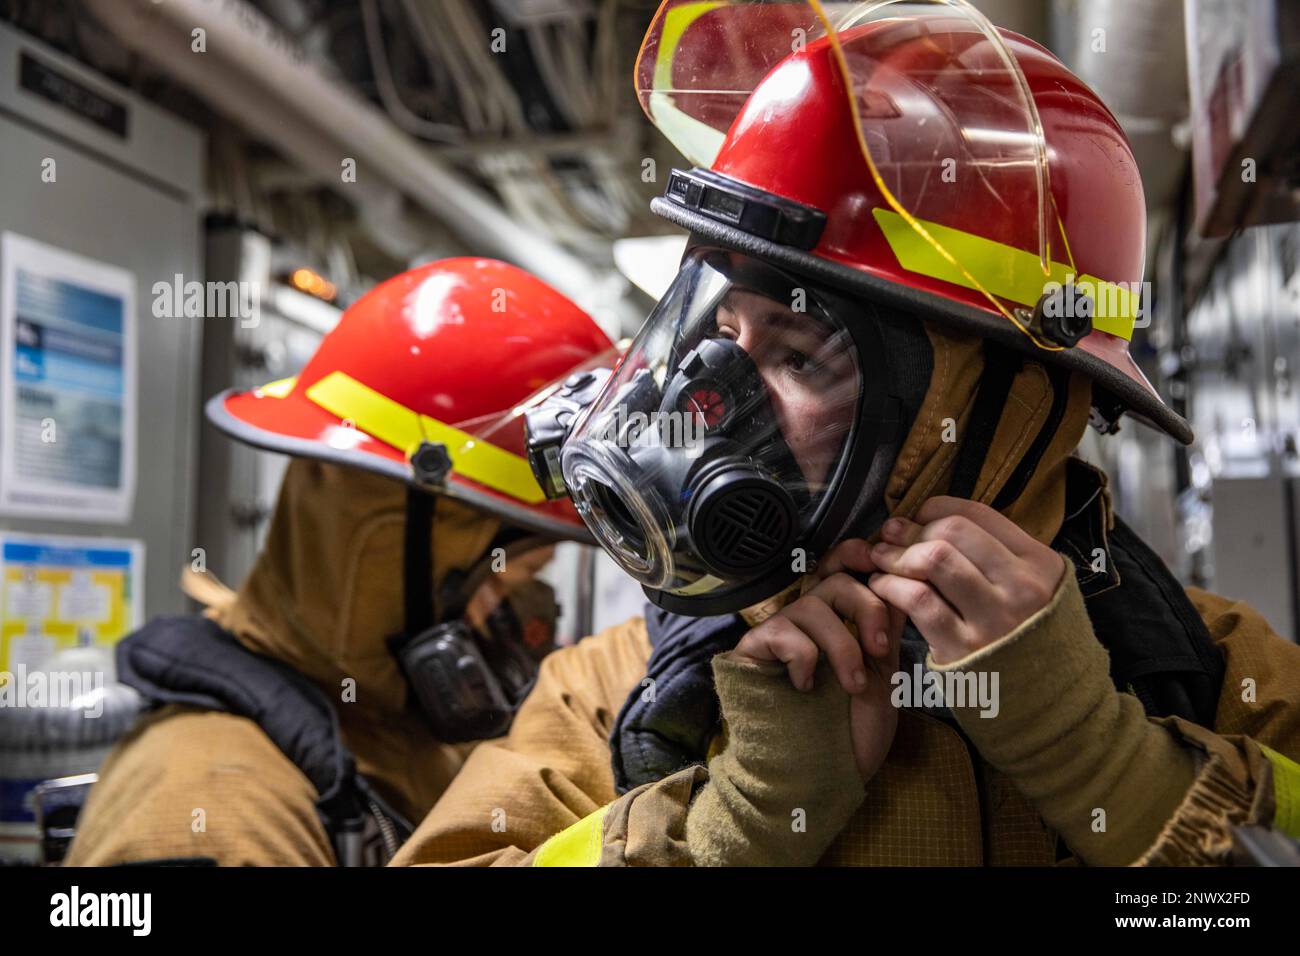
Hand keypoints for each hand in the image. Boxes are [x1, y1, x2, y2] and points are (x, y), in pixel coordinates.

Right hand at [731, 545, 903, 782]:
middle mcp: (808, 620)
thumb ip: (889, 628)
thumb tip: (901, 580)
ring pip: (814, 606)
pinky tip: (806, 687)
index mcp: (840, 620)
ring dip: (842, 645)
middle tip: (881, 649)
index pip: (843, 567)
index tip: (878, 560)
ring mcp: (780, 633)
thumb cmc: (853, 731)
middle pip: (835, 579)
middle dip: (865, 607)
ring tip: (853, 685)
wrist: (822, 776)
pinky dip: (805, 659)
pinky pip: (784, 633)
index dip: (857, 554)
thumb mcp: (885, 675)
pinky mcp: (754, 650)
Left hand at [864, 497, 1066, 665]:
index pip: (978, 515)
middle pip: (952, 532)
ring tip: (881, 559)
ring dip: (897, 554)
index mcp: (1041, 564)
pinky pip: (918, 601)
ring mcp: (994, 619)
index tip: (916, 518)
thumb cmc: (1028, 640)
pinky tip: (882, 587)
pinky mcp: (963, 649)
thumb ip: (997, 556)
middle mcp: (1023, 588)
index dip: (935, 509)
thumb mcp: (1033, 590)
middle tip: (890, 535)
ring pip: (934, 560)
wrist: (1047, 706)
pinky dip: (891, 586)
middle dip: (912, 529)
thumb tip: (935, 519)